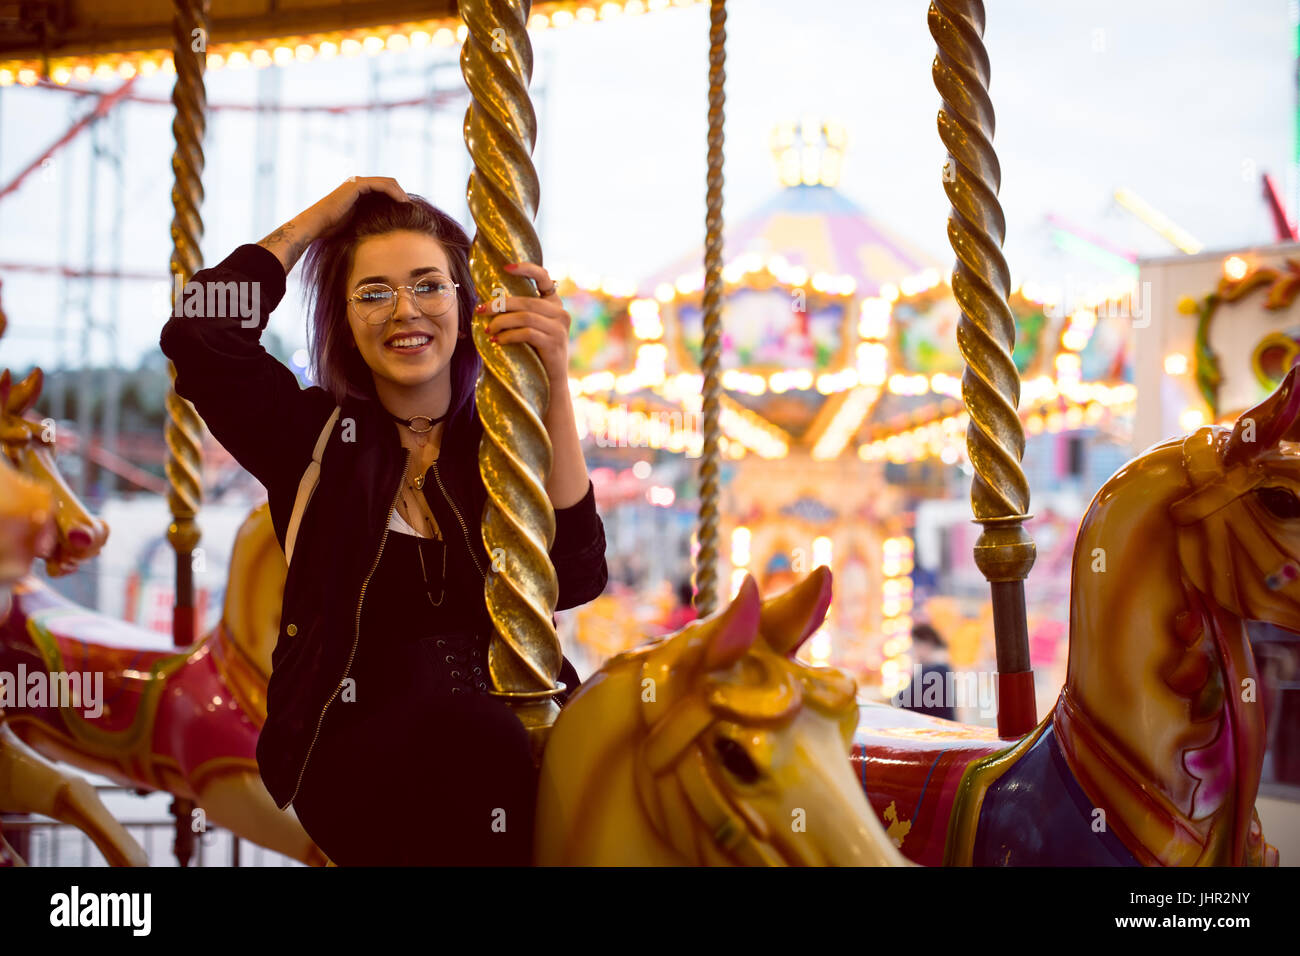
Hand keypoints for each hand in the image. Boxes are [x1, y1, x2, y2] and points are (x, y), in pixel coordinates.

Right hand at [258, 176, 409, 272]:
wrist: (316, 226)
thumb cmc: (332, 232)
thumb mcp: (357, 228)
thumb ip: (369, 225)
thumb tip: (384, 240)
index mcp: (358, 193)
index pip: (384, 192)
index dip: (397, 200)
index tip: (409, 213)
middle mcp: (358, 185)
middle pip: (388, 185)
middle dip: (402, 195)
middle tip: (414, 209)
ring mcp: (357, 183)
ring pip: (388, 183)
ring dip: (401, 194)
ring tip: (411, 207)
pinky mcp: (357, 185)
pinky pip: (382, 185)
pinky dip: (394, 193)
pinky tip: (403, 204)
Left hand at [477, 262, 572, 386]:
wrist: (550, 382)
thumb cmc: (533, 353)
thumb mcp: (529, 328)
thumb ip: (517, 312)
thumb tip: (483, 301)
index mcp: (554, 303)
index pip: (544, 277)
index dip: (526, 269)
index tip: (506, 268)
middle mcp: (560, 312)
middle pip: (526, 300)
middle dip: (500, 304)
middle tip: (480, 310)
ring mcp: (559, 328)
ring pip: (525, 316)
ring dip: (501, 322)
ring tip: (488, 330)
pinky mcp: (554, 343)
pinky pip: (527, 333)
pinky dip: (508, 336)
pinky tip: (498, 341)